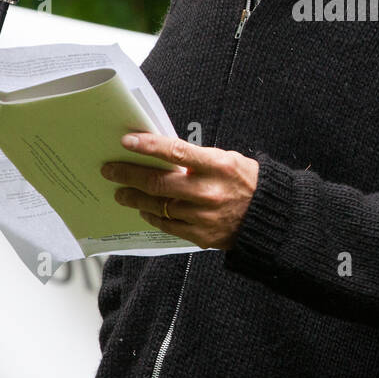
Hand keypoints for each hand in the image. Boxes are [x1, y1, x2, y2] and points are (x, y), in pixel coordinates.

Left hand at [100, 133, 259, 249]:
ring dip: (134, 198)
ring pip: (158, 206)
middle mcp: (209, 192)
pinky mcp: (200, 236)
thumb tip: (161, 154)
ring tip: (121, 192)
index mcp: (218, 167)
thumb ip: (196, 159)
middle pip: (158, 183)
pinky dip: (152, 216)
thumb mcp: (227, 160)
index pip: (177, 152)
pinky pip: (167, 225)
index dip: (149, 146)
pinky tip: (143, 208)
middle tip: (110, 170)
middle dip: (129, 175)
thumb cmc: (247, 182)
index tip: (127, 141)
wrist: (267, 218)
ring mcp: (203, 217)